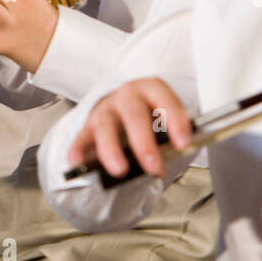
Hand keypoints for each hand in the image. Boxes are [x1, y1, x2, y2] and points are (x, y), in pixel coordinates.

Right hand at [66, 79, 191, 180]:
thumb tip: (173, 159)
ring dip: (112, 149)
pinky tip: (78, 162)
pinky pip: (81, 138)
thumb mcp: (164, 122)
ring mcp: (105, 110)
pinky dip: (78, 150)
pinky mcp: (87, 126)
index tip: (183, 144)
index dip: (175, 121)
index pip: (165, 100)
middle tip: (153, 167)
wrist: (123, 108)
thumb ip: (169, 139)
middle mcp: (127, 96)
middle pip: (134, 115)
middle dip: (144, 143)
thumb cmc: (149, 118)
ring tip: (120, 170)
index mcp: (151, 90)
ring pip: (105, 125)